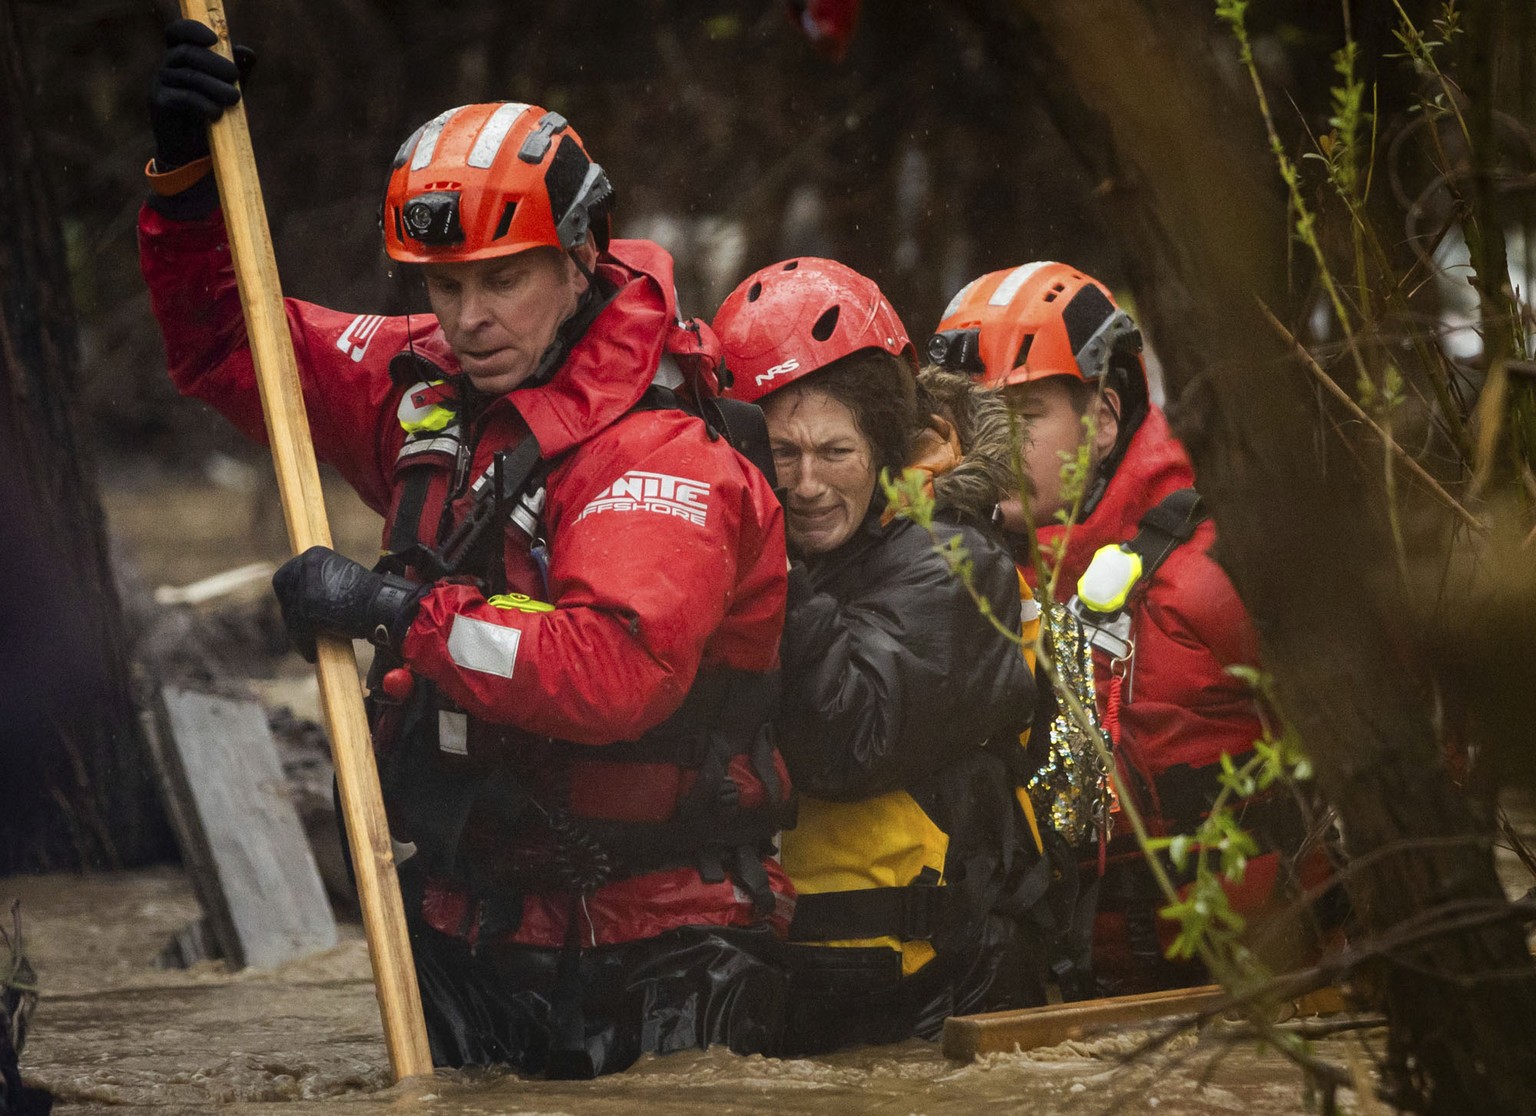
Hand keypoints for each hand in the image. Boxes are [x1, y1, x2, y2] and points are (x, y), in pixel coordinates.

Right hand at [148, 18, 254, 169]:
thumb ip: (237, 70)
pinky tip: (217, 113)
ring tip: (235, 99)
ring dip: (215, 86)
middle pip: (187, 52)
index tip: (214, 40)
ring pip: (188, 76)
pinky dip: (204, 104)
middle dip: (215, 63)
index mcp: (180, 56)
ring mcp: (159, 83)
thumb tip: (247, 52)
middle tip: (236, 76)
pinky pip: (184, 97)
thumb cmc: (212, 113)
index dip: (193, 30)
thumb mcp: (227, 89)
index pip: (177, 32)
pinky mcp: (158, 103)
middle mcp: (166, 66)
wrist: (193, 150)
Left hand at [272, 546, 425, 661]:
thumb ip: (321, 583)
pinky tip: (312, 653)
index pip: (288, 574)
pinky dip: (304, 644)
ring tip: (310, 644)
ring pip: (291, 615)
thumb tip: (301, 599)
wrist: (385, 607)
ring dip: (298, 632)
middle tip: (300, 629)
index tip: (294, 607)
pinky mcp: (307, 609)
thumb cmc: (369, 597)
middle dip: (290, 612)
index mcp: (315, 554)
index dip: (289, 594)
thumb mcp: (341, 579)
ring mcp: (306, 587)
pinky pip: (298, 631)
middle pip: (284, 592)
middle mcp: (307, 565)